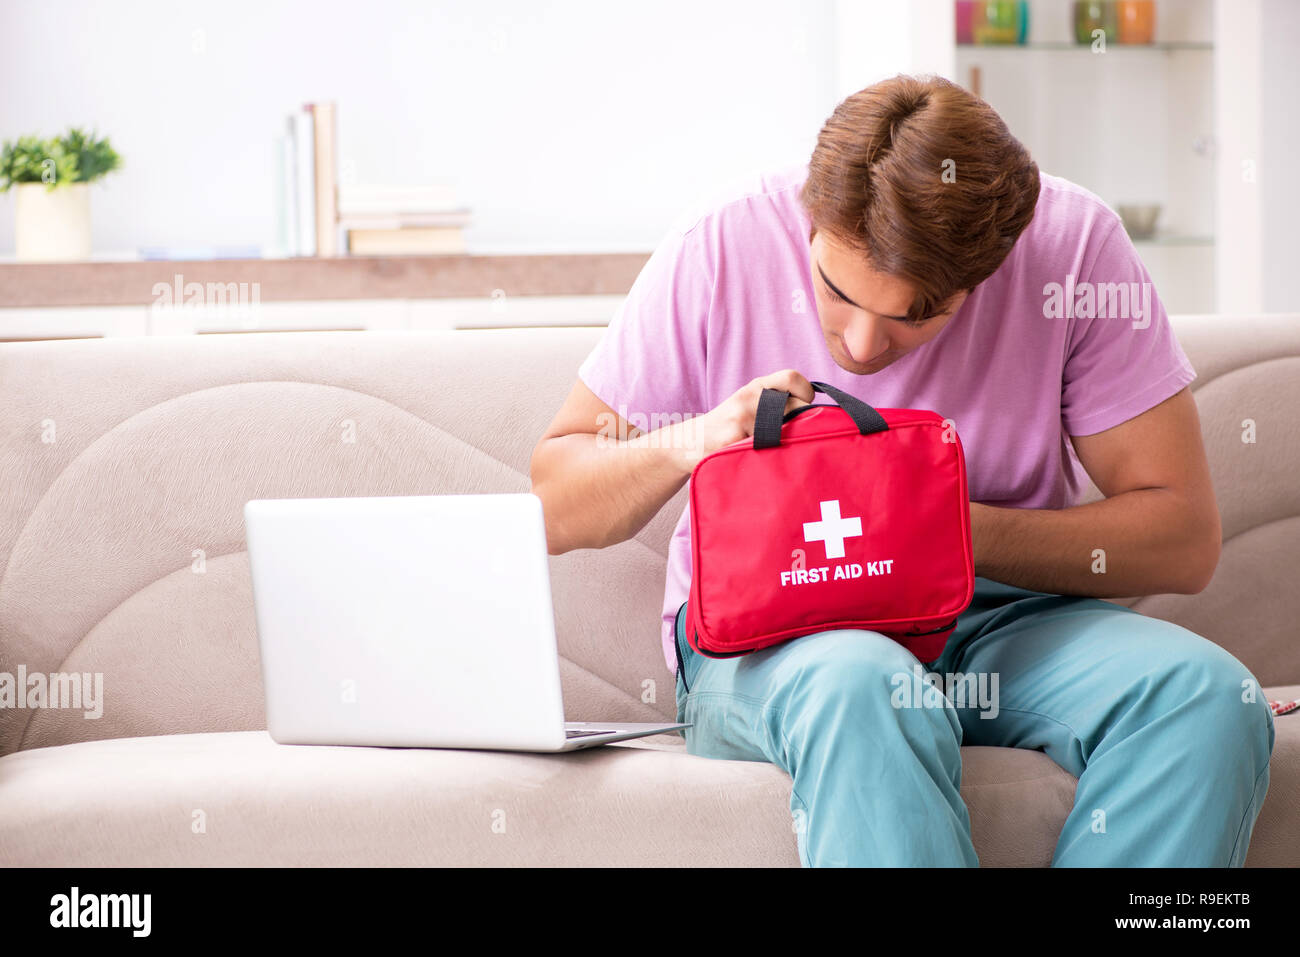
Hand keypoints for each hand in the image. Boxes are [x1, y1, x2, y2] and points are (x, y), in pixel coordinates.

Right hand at [666, 369, 814, 471]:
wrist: (686, 444)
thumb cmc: (726, 429)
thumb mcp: (748, 406)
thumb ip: (775, 405)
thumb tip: (814, 416)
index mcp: (756, 387)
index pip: (793, 377)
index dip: (806, 392)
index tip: (805, 408)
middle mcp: (750, 398)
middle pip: (796, 407)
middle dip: (801, 425)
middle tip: (790, 439)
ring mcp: (742, 418)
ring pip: (785, 433)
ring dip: (784, 447)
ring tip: (769, 453)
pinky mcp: (734, 439)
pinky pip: (766, 452)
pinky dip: (765, 461)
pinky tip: (753, 463)